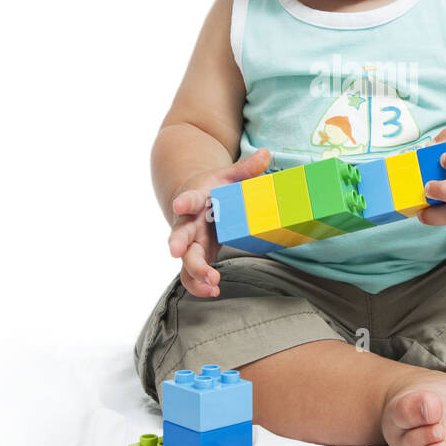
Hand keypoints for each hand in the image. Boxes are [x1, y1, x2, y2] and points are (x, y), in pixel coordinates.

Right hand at [169, 147, 270, 296]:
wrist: (196, 198)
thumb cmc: (216, 187)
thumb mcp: (230, 175)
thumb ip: (247, 168)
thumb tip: (267, 153)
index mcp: (198, 198)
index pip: (190, 198)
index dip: (185, 200)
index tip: (180, 204)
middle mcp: (190, 221)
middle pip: (181, 233)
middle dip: (179, 243)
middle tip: (179, 252)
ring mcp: (192, 241)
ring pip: (185, 258)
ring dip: (194, 271)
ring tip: (211, 284)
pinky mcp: (197, 255)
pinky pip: (191, 273)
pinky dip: (198, 284)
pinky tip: (212, 292)